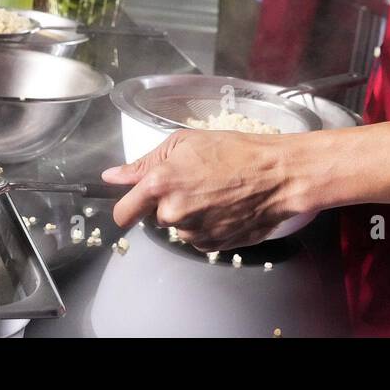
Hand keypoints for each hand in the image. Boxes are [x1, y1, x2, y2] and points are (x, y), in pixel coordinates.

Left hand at [102, 129, 308, 251]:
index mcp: (159, 185)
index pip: (122, 214)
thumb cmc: (234, 151)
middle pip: (154, 218)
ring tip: (214, 193)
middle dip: (167, 204)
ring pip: (178, 228)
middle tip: (192, 183)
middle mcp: (172, 214)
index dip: (127, 207)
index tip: (134, 203)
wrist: (277, 175)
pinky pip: (198, 237)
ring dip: (188, 215)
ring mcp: (193, 233)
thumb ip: (144, 163)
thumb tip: (112, 177)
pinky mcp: (212, 247)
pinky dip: (206, 225)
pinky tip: (224, 207)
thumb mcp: (185, 142)